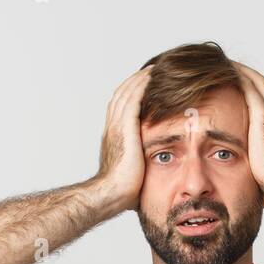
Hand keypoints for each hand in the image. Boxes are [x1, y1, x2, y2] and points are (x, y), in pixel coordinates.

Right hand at [95, 65, 152, 213]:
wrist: (111, 195)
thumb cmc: (122, 192)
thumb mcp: (133, 173)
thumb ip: (140, 164)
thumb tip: (151, 171)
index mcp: (113, 138)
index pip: (120, 109)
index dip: (130, 95)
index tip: (142, 87)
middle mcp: (112, 128)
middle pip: (121, 96)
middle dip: (134, 82)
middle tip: (149, 70)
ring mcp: (117, 128)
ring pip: (126, 94)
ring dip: (138, 80)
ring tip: (152, 69)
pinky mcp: (125, 129)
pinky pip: (133, 100)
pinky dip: (140, 86)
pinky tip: (150, 77)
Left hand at [231, 60, 263, 197]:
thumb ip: (259, 165)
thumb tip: (252, 177)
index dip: (256, 92)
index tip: (243, 86)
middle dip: (250, 76)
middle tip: (233, 67)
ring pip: (257, 82)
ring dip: (243, 71)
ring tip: (228, 63)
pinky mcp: (263, 115)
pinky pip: (249, 87)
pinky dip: (240, 75)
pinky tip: (228, 68)